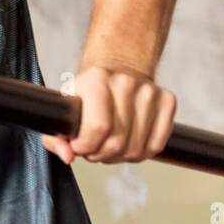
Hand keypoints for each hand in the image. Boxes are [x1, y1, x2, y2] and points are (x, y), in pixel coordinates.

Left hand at [44, 64, 176, 164]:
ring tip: (108, 145)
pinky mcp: (168, 101)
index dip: (85, 147)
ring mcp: (150, 92)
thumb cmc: (88, 92)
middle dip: (100, 154)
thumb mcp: (64, 108)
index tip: (79, 146)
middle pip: (117, 142)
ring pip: (137, 149)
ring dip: (119, 157)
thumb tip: (68, 156)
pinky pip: (156, 145)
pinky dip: (140, 154)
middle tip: (93, 149)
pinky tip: (128, 145)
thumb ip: (55, 136)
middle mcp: (126, 83)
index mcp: (96, 79)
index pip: (98, 128)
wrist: (119, 66)